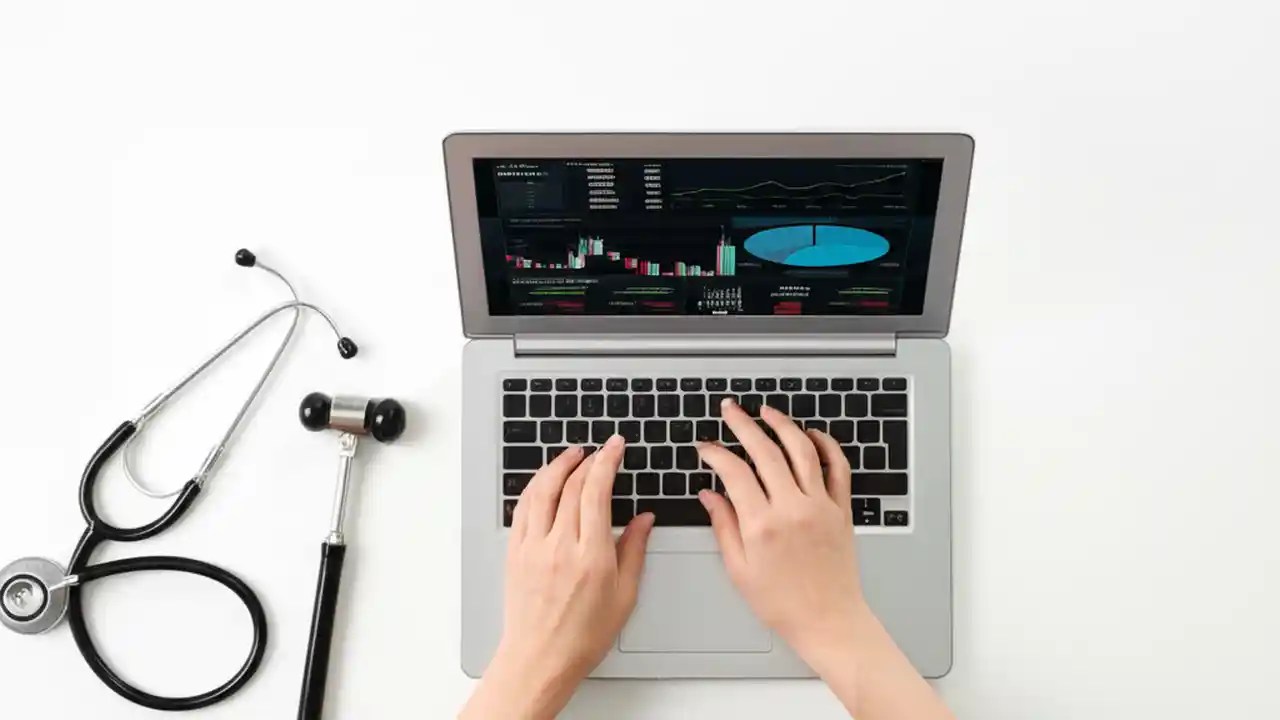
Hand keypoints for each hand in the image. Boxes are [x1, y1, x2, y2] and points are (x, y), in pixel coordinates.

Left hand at [461, 436, 654, 719]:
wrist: (540, 658)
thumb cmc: (584, 635)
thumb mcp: (624, 595)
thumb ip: (634, 550)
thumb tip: (644, 519)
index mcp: (591, 555)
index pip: (597, 491)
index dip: (607, 461)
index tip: (615, 446)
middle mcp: (559, 545)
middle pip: (571, 485)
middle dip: (588, 459)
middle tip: (600, 450)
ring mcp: (533, 547)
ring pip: (542, 490)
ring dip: (558, 465)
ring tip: (572, 455)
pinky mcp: (515, 552)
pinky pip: (523, 508)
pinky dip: (535, 487)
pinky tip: (545, 481)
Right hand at [696, 399, 865, 658]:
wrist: (828, 621)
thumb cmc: (782, 603)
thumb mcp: (739, 569)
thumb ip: (723, 526)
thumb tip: (709, 494)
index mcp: (762, 525)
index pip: (734, 472)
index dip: (716, 453)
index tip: (705, 447)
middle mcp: (792, 509)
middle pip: (766, 451)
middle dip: (743, 424)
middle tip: (730, 410)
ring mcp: (820, 506)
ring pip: (802, 450)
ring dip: (782, 424)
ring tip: (766, 411)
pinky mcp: (841, 509)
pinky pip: (838, 467)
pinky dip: (826, 445)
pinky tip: (811, 434)